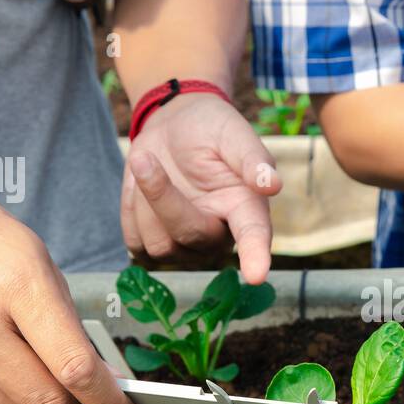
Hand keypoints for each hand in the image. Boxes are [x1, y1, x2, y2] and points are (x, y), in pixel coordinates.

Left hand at [121, 92, 282, 281]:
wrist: (173, 128)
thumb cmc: (211, 129)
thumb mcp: (233, 133)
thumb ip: (252, 159)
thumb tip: (272, 184)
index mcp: (247, 209)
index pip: (254, 236)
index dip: (255, 256)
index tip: (256, 275)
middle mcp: (220, 236)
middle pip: (190, 235)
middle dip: (162, 197)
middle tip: (146, 158)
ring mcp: (187, 247)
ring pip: (158, 244)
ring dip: (144, 201)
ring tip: (153, 168)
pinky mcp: (156, 246)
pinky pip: (135, 242)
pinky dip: (131, 210)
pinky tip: (142, 189)